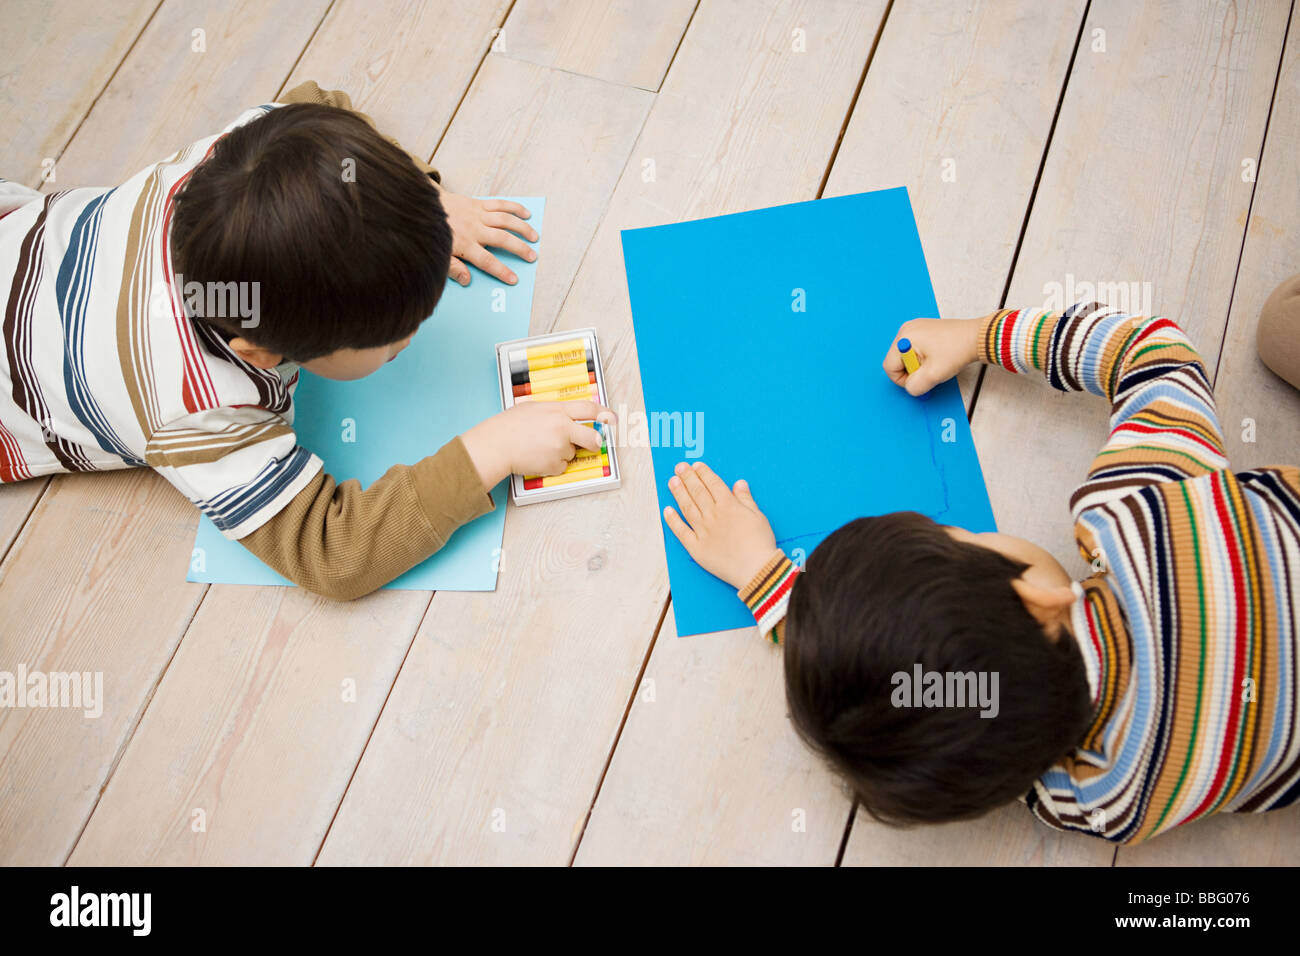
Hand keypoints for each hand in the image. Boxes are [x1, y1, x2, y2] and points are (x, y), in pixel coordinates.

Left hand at [434, 184, 537, 285]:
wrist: (424, 206)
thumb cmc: (434, 233)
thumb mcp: (439, 255)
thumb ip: (453, 268)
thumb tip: (467, 280)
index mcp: (465, 245)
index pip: (486, 261)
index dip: (501, 271)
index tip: (513, 279)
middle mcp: (474, 229)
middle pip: (502, 239)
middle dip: (519, 248)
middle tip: (532, 256)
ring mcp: (478, 215)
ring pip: (505, 220)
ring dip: (522, 228)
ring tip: (534, 236)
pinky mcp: (479, 204)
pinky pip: (500, 204)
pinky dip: (514, 208)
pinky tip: (526, 214)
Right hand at [461, 400, 615, 487]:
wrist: (496, 445)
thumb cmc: (510, 426)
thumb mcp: (534, 408)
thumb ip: (555, 411)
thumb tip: (571, 415)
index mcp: (558, 410)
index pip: (589, 409)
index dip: (604, 414)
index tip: (612, 419)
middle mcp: (562, 428)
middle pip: (592, 437)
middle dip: (596, 441)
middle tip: (593, 443)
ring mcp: (559, 447)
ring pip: (572, 453)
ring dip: (562, 452)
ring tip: (540, 446)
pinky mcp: (554, 464)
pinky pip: (561, 466)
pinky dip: (553, 464)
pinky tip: (537, 457)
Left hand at [662, 461, 780, 589]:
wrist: (756, 569)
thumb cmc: (760, 543)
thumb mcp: (758, 516)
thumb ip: (745, 499)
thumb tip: (739, 483)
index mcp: (729, 506)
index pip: (713, 484)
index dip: (704, 473)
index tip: (696, 465)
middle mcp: (713, 516)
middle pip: (697, 492)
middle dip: (687, 477)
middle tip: (679, 467)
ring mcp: (703, 531)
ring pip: (687, 508)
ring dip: (678, 493)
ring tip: (672, 481)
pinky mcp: (696, 548)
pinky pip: (681, 532)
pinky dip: (672, 520)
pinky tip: (667, 510)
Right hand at [882, 316, 984, 395]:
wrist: (977, 337)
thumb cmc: (957, 351)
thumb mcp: (933, 375)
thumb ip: (915, 386)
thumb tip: (910, 387)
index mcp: (904, 338)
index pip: (889, 367)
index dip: (903, 379)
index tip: (920, 379)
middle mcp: (906, 329)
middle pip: (896, 360)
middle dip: (911, 370)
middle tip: (930, 370)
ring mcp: (914, 327)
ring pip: (905, 355)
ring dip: (918, 364)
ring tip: (935, 361)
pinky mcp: (923, 328)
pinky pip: (914, 348)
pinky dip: (923, 356)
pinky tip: (937, 355)